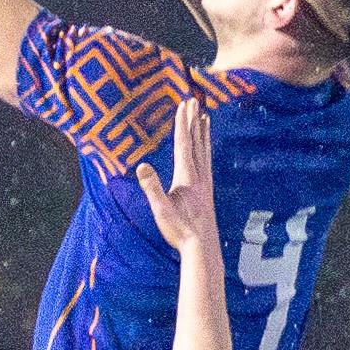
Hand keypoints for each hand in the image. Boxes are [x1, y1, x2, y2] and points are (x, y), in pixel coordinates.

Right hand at [133, 103, 217, 257]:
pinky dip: (206, 150)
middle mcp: (199, 176)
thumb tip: (142, 166)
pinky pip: (207, 163)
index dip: (183, 123)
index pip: (184, 144)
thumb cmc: (180, 231)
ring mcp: (205, 184)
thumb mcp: (161, 210)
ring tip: (205, 118)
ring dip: (203, 133)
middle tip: (194, 101)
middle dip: (194, 121)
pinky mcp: (207, 192)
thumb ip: (152, 188)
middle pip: (196, 142)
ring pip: (204, 151)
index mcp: (187, 177)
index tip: (184, 105)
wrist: (203, 248)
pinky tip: (205, 150)